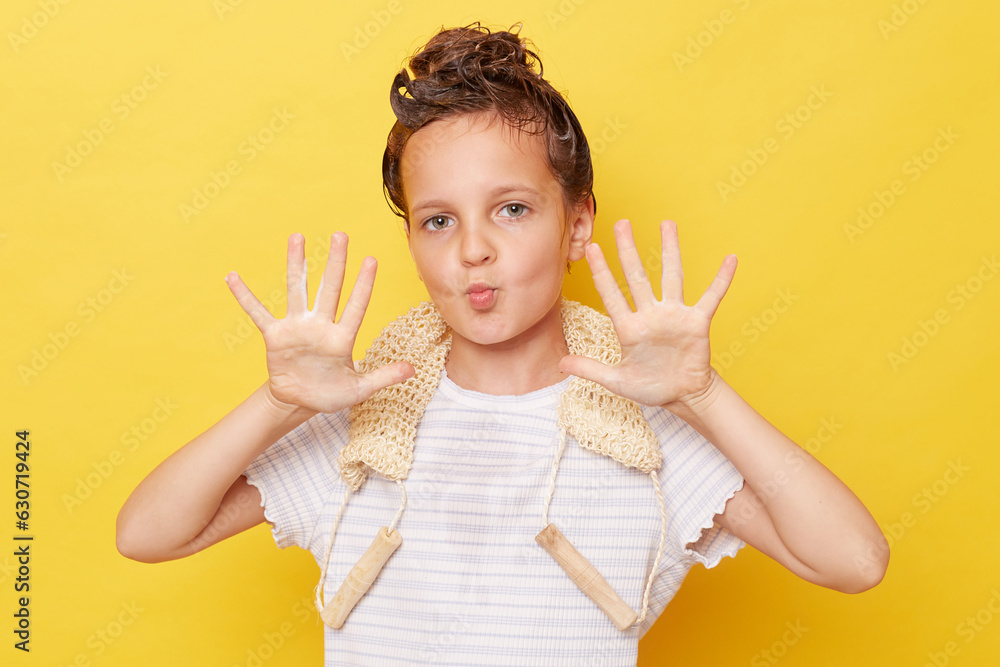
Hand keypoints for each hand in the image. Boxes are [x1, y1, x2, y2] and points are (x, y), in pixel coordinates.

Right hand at [225, 232, 414, 414]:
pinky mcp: (275, 335)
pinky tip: (233, 278)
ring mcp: (297, 327)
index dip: (363, 285)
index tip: (371, 260)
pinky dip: (245, 297)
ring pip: (297, 290)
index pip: (356, 306)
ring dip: (296, 264)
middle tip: (341, 235)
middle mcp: (321, 325)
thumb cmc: (331, 393)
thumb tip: (412, 370)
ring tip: (297, 237)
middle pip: (329, 288)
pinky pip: (258, 313)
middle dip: (336, 262)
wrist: (300, 401)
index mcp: (342, 338)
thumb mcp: (359, 389)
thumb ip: (383, 377)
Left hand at [558, 219, 735, 410]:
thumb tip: (561, 364)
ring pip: (672, 276)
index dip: (601, 272)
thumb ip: (591, 370)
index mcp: (629, 328)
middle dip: (628, 250)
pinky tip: (730, 261)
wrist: (682, 396)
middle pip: (637, 276)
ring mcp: (674, 316)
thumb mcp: (616, 381)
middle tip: (622, 223)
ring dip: (670, 250)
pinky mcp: (697, 322)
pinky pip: (711, 297)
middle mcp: (650, 315)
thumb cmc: (650, 387)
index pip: (611, 294)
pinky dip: (721, 280)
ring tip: (667, 224)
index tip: (591, 248)